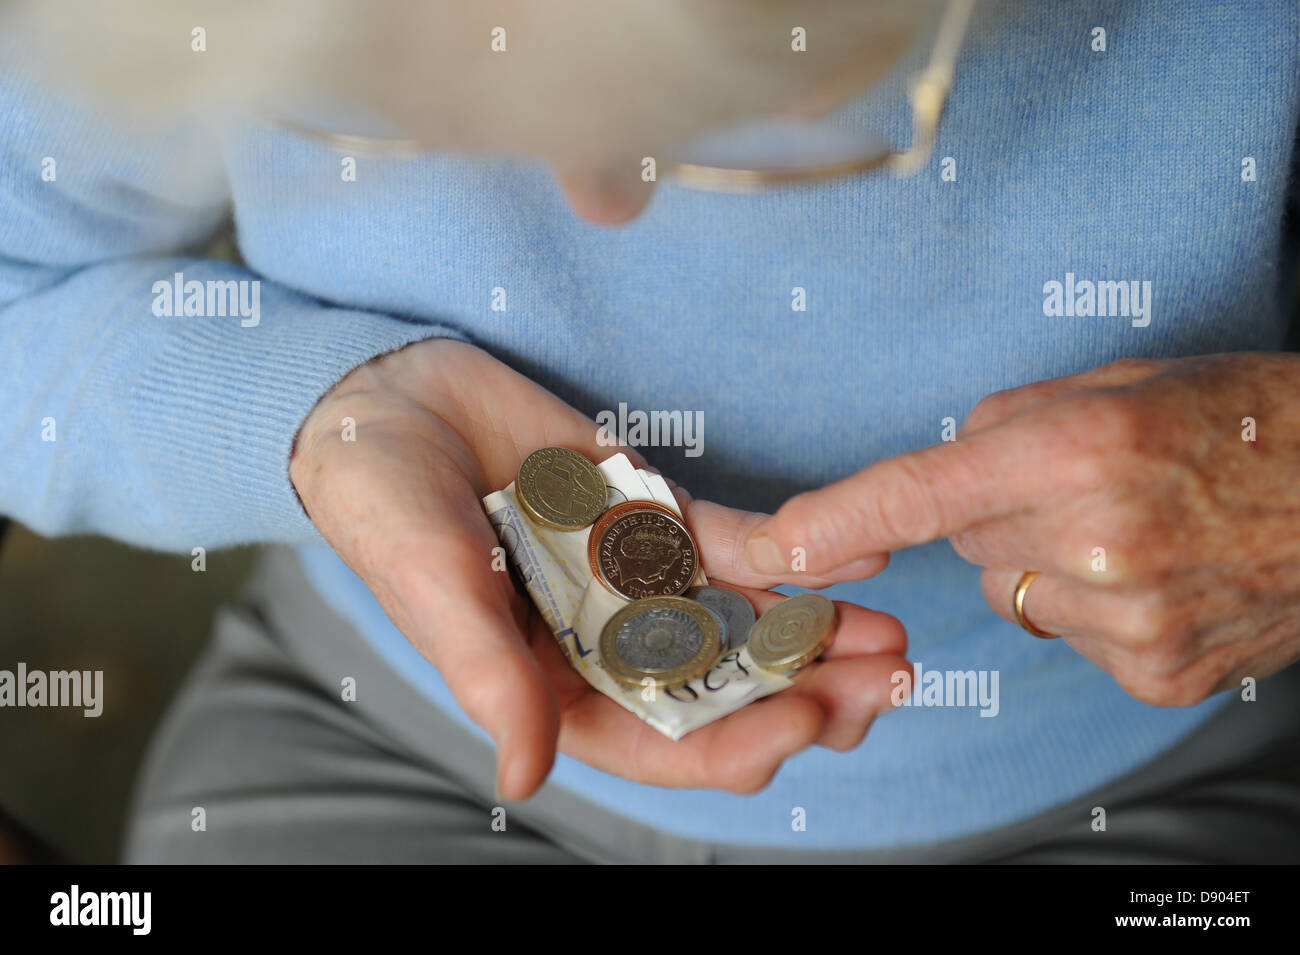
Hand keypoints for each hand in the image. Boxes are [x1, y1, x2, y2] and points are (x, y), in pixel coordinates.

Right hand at [290, 338, 908, 798]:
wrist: (389, 401)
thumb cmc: (386, 504)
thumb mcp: (435, 588)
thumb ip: (489, 675)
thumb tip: (524, 777)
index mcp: (552, 687)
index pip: (658, 742)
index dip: (736, 744)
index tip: (804, 718)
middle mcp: (606, 646)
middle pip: (723, 694)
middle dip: (806, 696)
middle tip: (887, 680)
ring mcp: (637, 581)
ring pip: (744, 625)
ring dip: (819, 633)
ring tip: (891, 633)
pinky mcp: (653, 518)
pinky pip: (732, 543)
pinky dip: (791, 551)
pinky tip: (856, 553)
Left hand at [742, 353, 1299, 705]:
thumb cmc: (1249, 421)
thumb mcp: (1121, 383)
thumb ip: (1010, 422)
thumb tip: (946, 465)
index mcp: (1076, 452)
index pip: (920, 492)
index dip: (837, 520)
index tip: (777, 548)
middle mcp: (1094, 543)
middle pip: (967, 545)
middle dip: (1000, 517)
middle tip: (1086, 487)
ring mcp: (1126, 620)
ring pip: (1014, 596)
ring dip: (1050, 566)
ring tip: (1137, 531)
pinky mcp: (1151, 671)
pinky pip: (1067, 638)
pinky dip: (1094, 611)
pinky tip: (1159, 576)